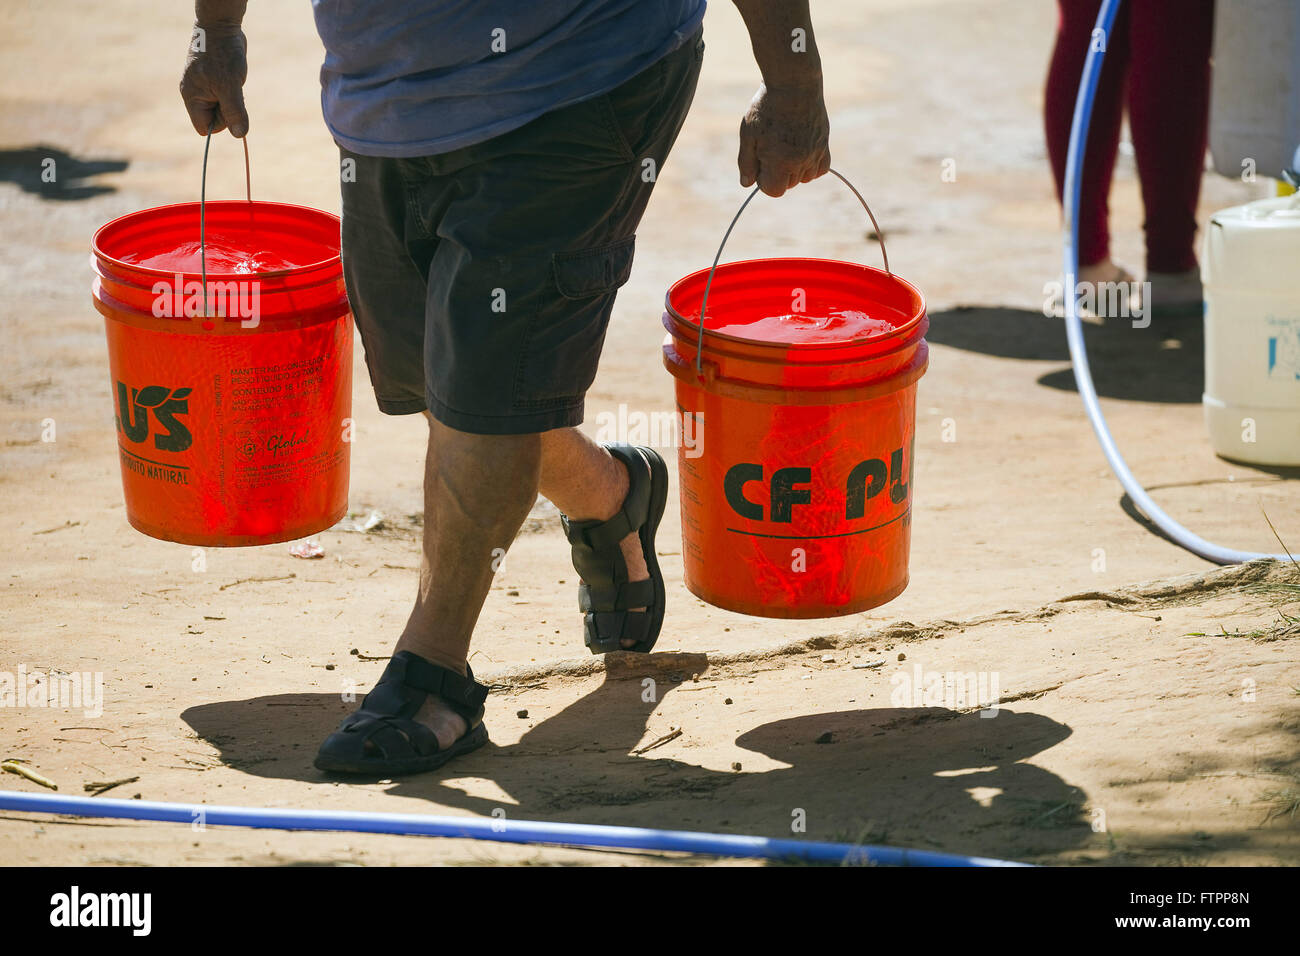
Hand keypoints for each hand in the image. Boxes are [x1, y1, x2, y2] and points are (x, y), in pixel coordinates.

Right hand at [180, 25, 248, 136]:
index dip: (220, 124)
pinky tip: (232, 76)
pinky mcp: (213, 81)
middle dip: (228, 110)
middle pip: (213, 119)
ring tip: (231, 80)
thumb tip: (240, 135)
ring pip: (221, 108)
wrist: (221, 27)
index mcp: (192, 98)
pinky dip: (233, 91)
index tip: (229, 106)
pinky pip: (225, 97)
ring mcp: (204, 88)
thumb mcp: (230, 86)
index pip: (204, 127)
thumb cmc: (223, 55)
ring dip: (232, 100)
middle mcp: (195, 94)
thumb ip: (234, 111)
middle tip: (232, 89)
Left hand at [737, 82, 830, 196]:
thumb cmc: (766, 107)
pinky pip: (820, 169)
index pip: (774, 191)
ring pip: (804, 178)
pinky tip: (801, 152)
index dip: (764, 180)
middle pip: (788, 185)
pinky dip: (811, 166)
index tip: (760, 162)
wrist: (793, 83)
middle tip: (771, 147)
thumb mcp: (749, 134)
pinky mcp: (824, 144)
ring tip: (785, 146)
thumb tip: (747, 184)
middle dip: (777, 173)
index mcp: (780, 160)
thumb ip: (747, 162)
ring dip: (794, 170)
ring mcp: (815, 152)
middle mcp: (801, 160)